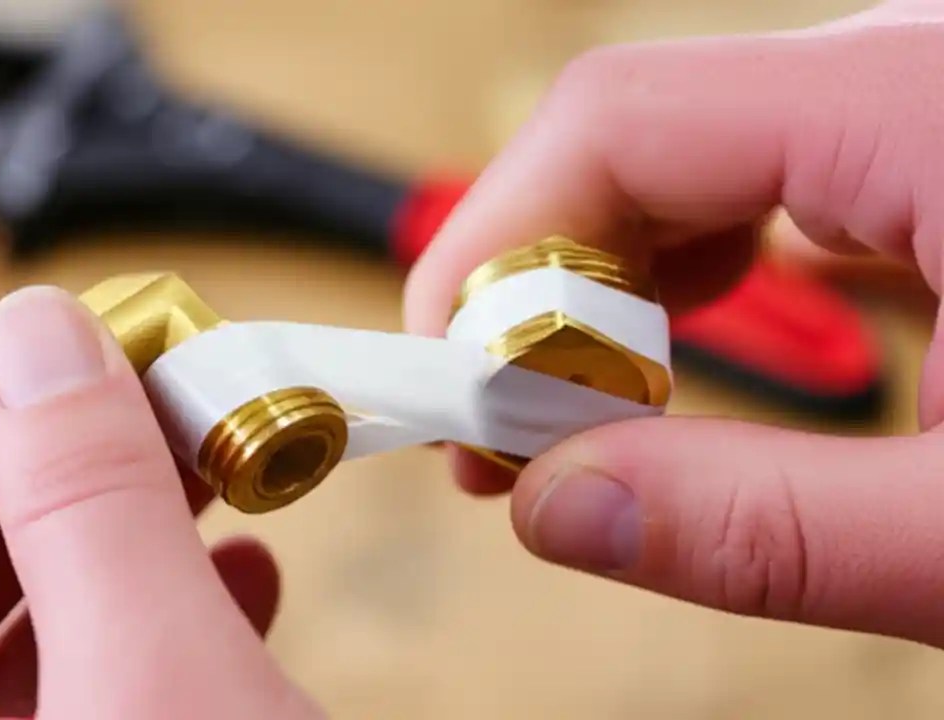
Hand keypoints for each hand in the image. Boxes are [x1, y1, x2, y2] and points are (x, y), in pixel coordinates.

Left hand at [0, 288, 321, 717]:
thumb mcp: (158, 681)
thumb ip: (86, 505)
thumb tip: (41, 342)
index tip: (50, 340)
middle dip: (55, 464)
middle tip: (152, 384)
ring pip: (29, 630)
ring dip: (122, 529)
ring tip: (211, 463)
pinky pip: (97, 682)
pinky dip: (166, 614)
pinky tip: (241, 572)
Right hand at [405, 1, 943, 647]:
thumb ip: (763, 529)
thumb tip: (557, 511)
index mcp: (942, 107)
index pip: (623, 121)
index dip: (498, 248)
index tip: (449, 385)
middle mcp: (935, 72)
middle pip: (647, 133)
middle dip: (541, 283)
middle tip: (497, 434)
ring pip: (703, 156)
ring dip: (613, 283)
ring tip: (577, 412)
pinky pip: (781, 184)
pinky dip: (702, 276)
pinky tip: (688, 359)